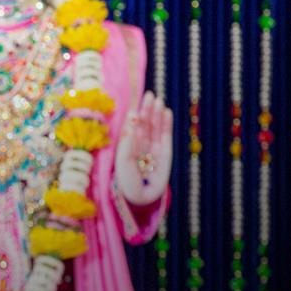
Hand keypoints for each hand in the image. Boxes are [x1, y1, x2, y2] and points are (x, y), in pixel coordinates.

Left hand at [113, 91, 172, 205]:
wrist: (141, 196)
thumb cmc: (128, 180)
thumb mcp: (124, 160)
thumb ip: (129, 141)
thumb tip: (132, 121)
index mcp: (128, 144)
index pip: (132, 127)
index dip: (134, 117)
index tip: (135, 111)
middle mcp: (141, 143)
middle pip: (145, 123)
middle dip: (147, 110)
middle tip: (149, 95)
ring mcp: (153, 146)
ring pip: (155, 126)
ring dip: (157, 113)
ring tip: (158, 100)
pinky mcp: (165, 151)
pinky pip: (166, 135)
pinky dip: (166, 123)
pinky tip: (166, 112)